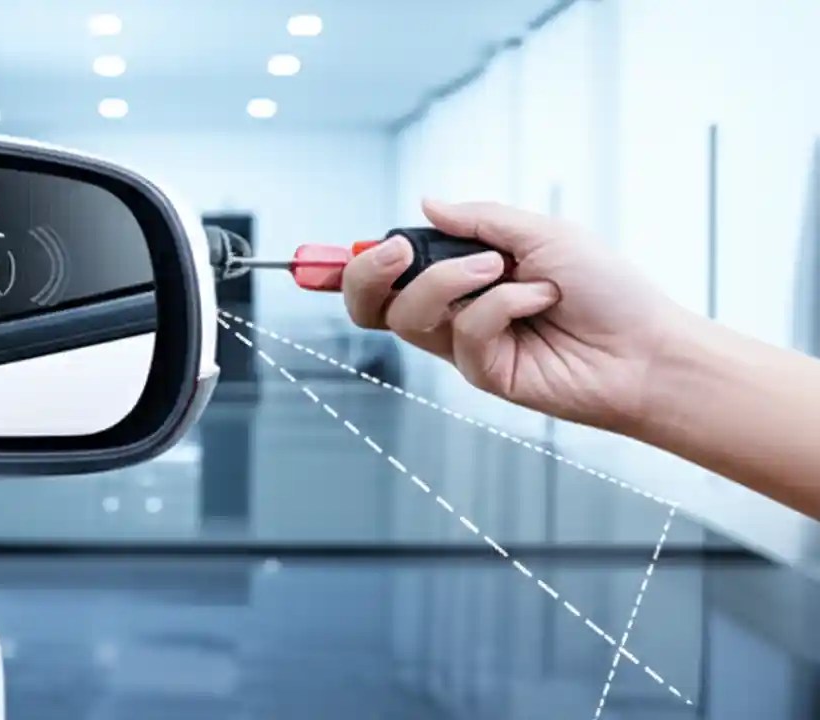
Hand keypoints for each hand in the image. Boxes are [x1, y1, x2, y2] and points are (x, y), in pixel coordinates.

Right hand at [341, 199, 686, 432]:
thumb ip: (480, 219)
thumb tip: (426, 202)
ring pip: (410, 316)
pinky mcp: (484, 374)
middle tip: (397, 253)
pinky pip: (466, 331)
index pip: (390, 275)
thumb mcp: (542, 233)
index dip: (365, 263)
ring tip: (506, 267)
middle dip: (367, 275)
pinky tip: (543, 299)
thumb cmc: (608, 290)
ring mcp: (467, 347)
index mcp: (462, 277)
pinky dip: (504, 303)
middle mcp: (455, 313)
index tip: (384, 242)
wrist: (648, 346)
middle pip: (373, 306)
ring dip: (451, 279)